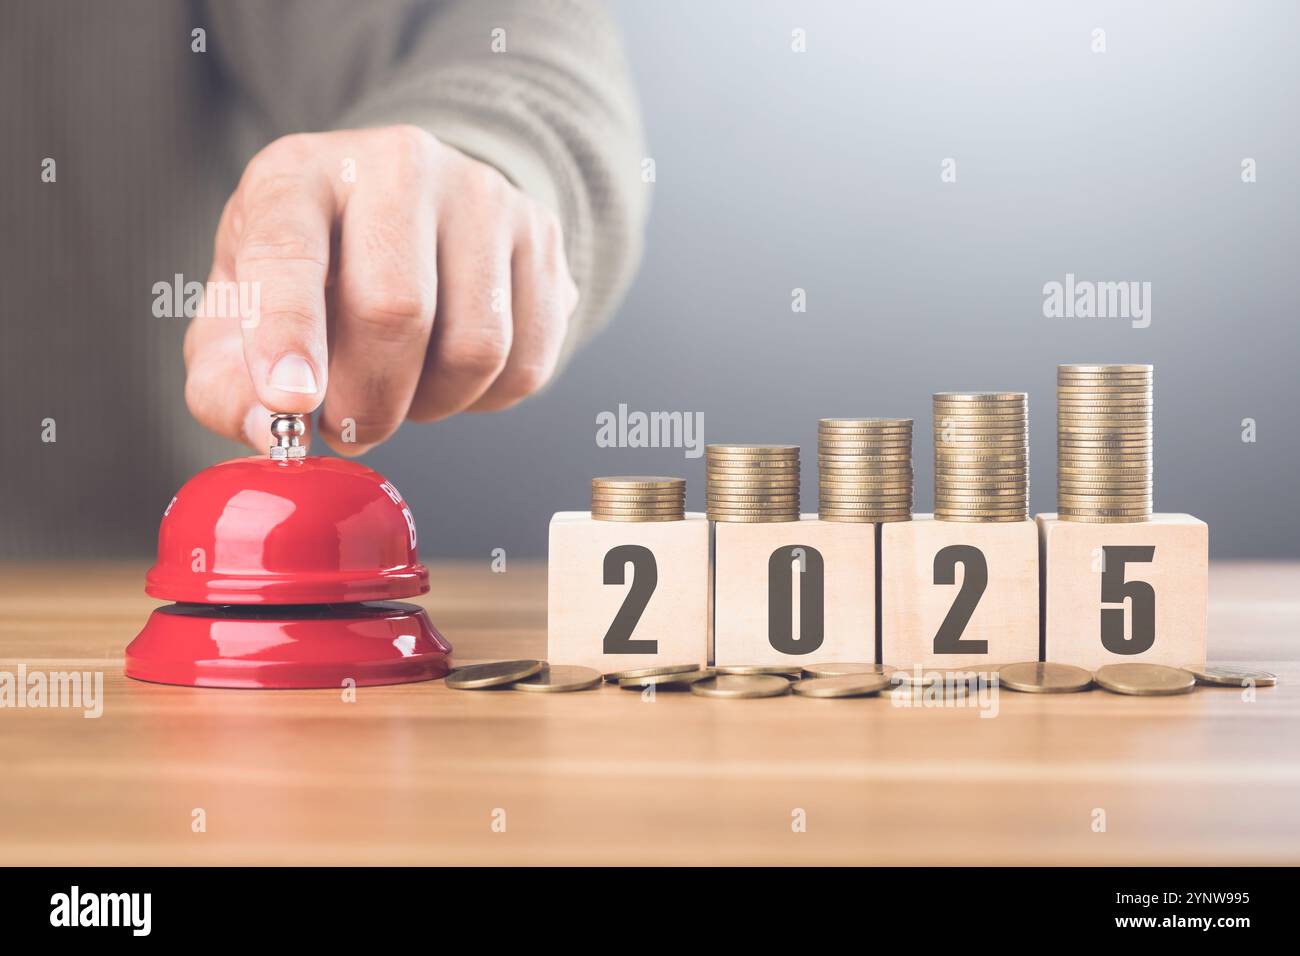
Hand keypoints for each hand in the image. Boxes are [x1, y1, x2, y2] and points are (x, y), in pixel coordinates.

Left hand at [184, 125, 578, 453]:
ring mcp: (482, 195)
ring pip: (476, 347)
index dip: (287, 332)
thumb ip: (228, 383)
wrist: (417, 209)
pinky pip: (528, 361)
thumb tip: (274, 435)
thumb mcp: (244, 309)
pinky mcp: (542, 235)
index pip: (288, 249)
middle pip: (396, 310)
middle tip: (346, 427)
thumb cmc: (319, 267)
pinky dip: (485, 400)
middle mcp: (398, 164)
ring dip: (433, 406)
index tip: (291, 402)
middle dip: (367, 402)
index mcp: (300, 174)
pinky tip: (450, 374)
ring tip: (403, 391)